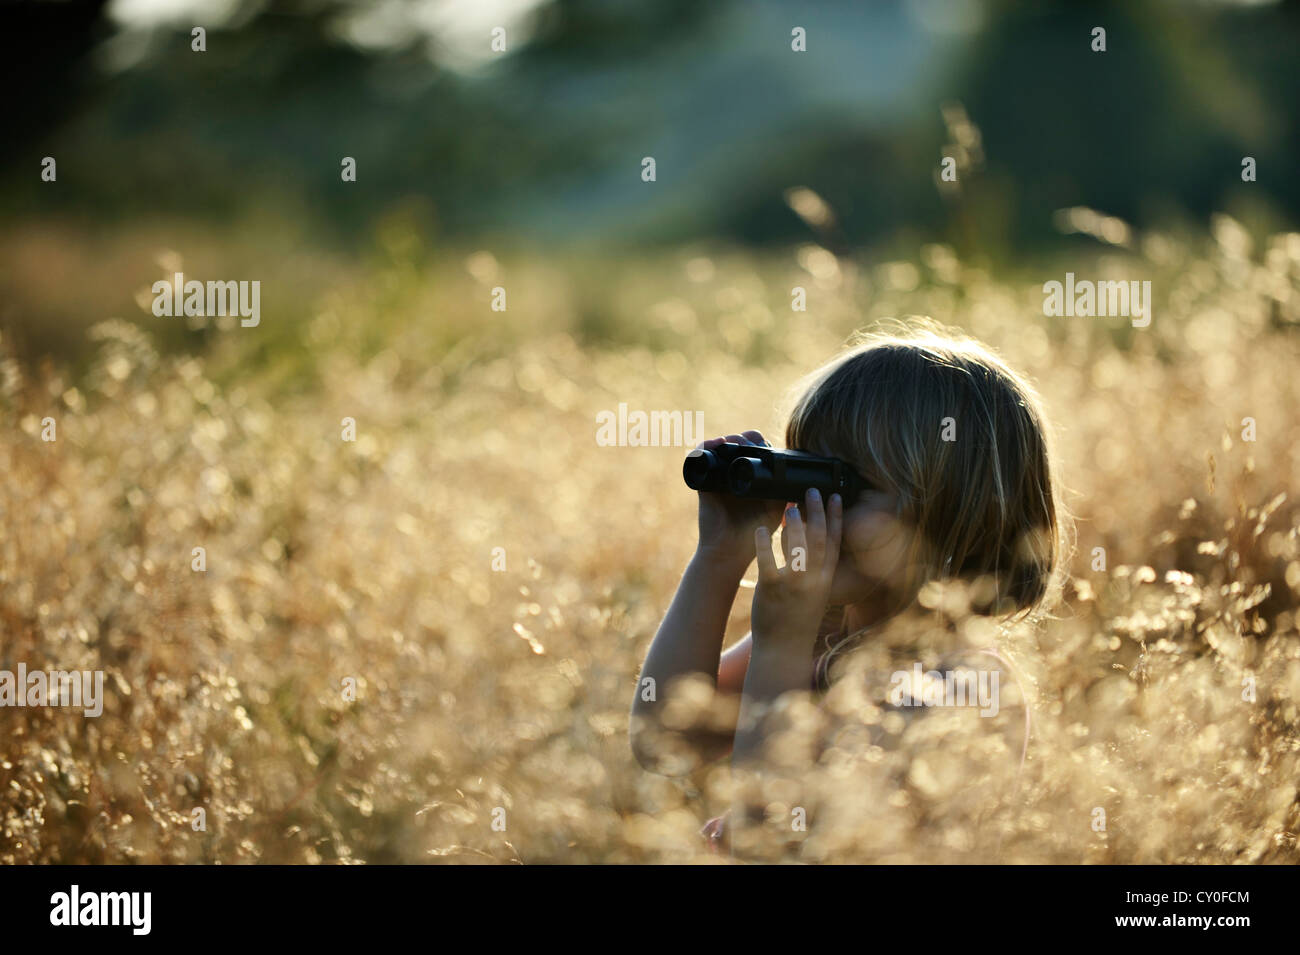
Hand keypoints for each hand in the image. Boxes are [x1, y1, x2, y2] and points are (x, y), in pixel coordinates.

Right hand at [694, 431, 784, 568]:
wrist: (731, 550)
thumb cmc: (755, 531)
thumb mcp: (777, 506)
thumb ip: (787, 490)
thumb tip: (806, 475)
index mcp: (750, 479)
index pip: (754, 451)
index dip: (759, 442)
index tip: (766, 444)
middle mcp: (733, 476)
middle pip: (736, 445)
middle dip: (744, 438)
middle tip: (751, 441)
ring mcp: (717, 478)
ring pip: (719, 448)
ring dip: (728, 439)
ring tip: (736, 441)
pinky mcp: (704, 483)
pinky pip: (699, 458)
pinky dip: (705, 447)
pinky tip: (718, 444)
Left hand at [751, 488, 842, 648]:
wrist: (784, 648)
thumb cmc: (796, 617)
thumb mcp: (812, 591)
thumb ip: (809, 564)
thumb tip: (802, 532)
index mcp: (825, 579)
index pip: (835, 543)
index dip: (836, 518)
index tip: (834, 496)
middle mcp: (814, 580)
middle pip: (820, 539)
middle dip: (818, 512)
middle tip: (811, 490)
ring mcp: (794, 584)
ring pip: (799, 549)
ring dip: (795, 525)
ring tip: (789, 506)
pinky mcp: (772, 589)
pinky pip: (769, 562)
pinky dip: (764, 544)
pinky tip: (760, 529)